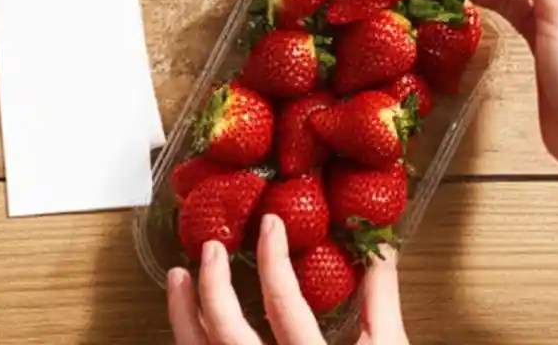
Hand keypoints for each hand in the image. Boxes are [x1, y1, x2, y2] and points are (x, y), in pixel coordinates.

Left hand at [167, 215, 407, 344]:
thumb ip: (380, 304)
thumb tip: (380, 250)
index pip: (285, 306)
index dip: (274, 260)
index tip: (268, 224)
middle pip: (228, 333)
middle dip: (213, 285)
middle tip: (209, 247)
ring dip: (182, 315)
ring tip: (177, 278)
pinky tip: (185, 327)